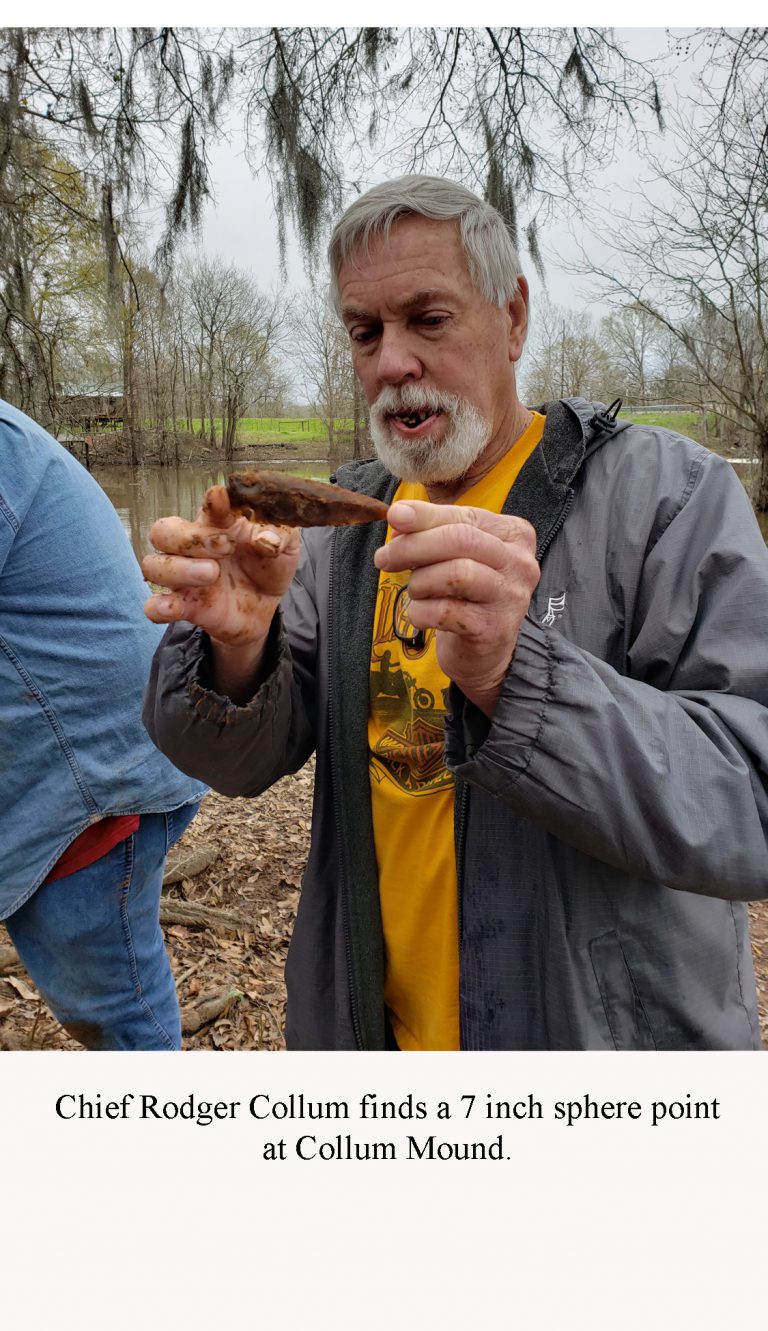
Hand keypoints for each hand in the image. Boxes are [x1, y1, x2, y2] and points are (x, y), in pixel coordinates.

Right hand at [142, 484, 299, 650]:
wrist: (265, 607)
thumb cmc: (268, 566)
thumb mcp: (286, 547)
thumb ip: (280, 536)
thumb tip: (266, 540)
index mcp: (219, 523)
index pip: (206, 505)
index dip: (212, 501)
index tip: (221, 498)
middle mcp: (194, 547)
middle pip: (163, 531)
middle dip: (189, 537)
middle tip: (225, 547)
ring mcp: (185, 577)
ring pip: (153, 565)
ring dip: (179, 568)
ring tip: (212, 573)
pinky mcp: (186, 606)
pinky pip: (154, 606)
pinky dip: (159, 606)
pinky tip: (174, 607)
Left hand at [375, 499, 539, 716]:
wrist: (483, 652)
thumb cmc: (465, 594)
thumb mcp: (452, 554)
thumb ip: (430, 531)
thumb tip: (398, 515)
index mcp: (515, 534)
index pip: (465, 516)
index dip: (425, 516)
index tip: (393, 518)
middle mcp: (520, 563)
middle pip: (461, 540)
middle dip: (414, 546)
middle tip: (384, 558)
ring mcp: (511, 597)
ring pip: (456, 574)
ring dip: (420, 581)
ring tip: (414, 591)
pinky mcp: (494, 629)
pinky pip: (446, 611)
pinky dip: (421, 611)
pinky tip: (419, 614)